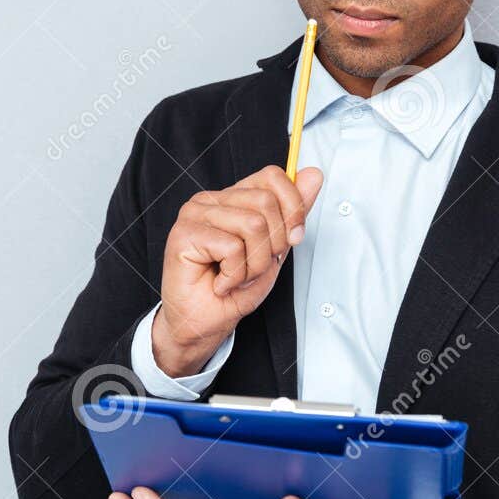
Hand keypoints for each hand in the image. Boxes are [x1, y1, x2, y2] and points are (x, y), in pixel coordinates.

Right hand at [152, 164, 323, 376]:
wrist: (204, 323)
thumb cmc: (234, 290)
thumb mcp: (276, 249)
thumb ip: (293, 212)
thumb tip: (313, 174)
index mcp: (232, 198)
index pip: (272, 176)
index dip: (292, 209)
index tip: (291, 240)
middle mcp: (211, 199)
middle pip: (266, 202)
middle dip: (272, 245)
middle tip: (253, 268)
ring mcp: (195, 214)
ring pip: (252, 225)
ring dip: (254, 265)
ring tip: (236, 277)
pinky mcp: (184, 233)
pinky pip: (232, 247)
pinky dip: (235, 275)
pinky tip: (220, 283)